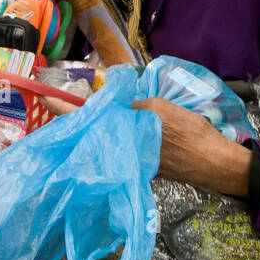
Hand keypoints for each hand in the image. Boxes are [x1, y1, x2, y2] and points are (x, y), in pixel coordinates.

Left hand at [43, 92, 250, 195]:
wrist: (214, 163)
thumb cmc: (189, 133)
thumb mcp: (158, 108)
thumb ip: (131, 104)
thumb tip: (110, 103)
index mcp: (123, 135)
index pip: (85, 117)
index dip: (63, 106)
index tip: (44, 96)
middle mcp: (121, 152)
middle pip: (91, 131)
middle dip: (75, 116)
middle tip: (60, 99)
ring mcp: (131, 159)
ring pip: (105, 139)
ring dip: (94, 124)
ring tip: (83, 108)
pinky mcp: (142, 163)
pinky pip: (120, 145)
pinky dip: (114, 133)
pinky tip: (114, 123)